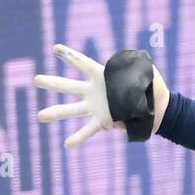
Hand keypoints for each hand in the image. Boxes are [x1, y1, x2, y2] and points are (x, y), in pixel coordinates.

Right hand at [34, 43, 168, 147]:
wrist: (158, 109)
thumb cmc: (151, 88)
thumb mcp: (144, 72)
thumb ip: (136, 65)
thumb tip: (133, 60)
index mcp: (102, 76)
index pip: (82, 63)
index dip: (69, 56)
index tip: (55, 49)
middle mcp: (93, 91)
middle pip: (69, 86)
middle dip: (52, 83)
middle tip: (36, 80)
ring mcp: (96, 107)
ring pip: (72, 109)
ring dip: (56, 113)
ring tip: (40, 116)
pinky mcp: (103, 122)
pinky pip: (88, 130)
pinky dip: (78, 137)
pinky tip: (67, 145)